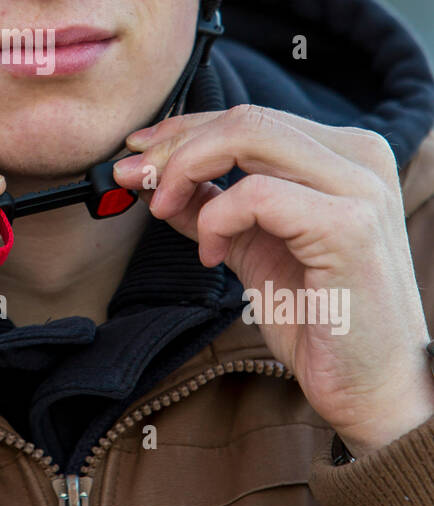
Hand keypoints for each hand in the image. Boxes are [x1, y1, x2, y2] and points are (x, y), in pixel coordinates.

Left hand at [112, 105, 433, 456]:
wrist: (371, 388)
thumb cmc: (320, 322)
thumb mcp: (251, 249)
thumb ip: (210, 206)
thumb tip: (149, 177)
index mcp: (343, 155)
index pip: (249, 118)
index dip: (183, 130)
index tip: (136, 154)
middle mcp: (358, 158)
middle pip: (243, 118)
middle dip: (174, 147)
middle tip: (135, 181)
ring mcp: (358, 188)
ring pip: (247, 135)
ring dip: (185, 170)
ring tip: (164, 211)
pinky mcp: (348, 226)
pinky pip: (256, 194)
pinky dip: (216, 218)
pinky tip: (212, 255)